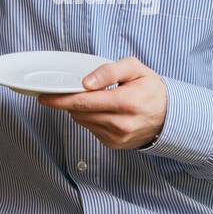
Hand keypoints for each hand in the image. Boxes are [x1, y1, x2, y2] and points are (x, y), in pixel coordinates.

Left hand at [37, 57, 167, 149]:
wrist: (169, 115)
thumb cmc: (150, 88)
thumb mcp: (134, 68)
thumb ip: (108, 71)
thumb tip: (85, 82)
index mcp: (126, 102)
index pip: (84, 101)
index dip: (60, 99)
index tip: (43, 96)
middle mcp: (121, 123)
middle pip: (79, 113)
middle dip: (66, 102)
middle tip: (59, 92)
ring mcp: (117, 137)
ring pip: (82, 121)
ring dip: (78, 109)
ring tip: (88, 98)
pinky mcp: (114, 144)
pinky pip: (90, 129)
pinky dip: (89, 118)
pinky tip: (99, 110)